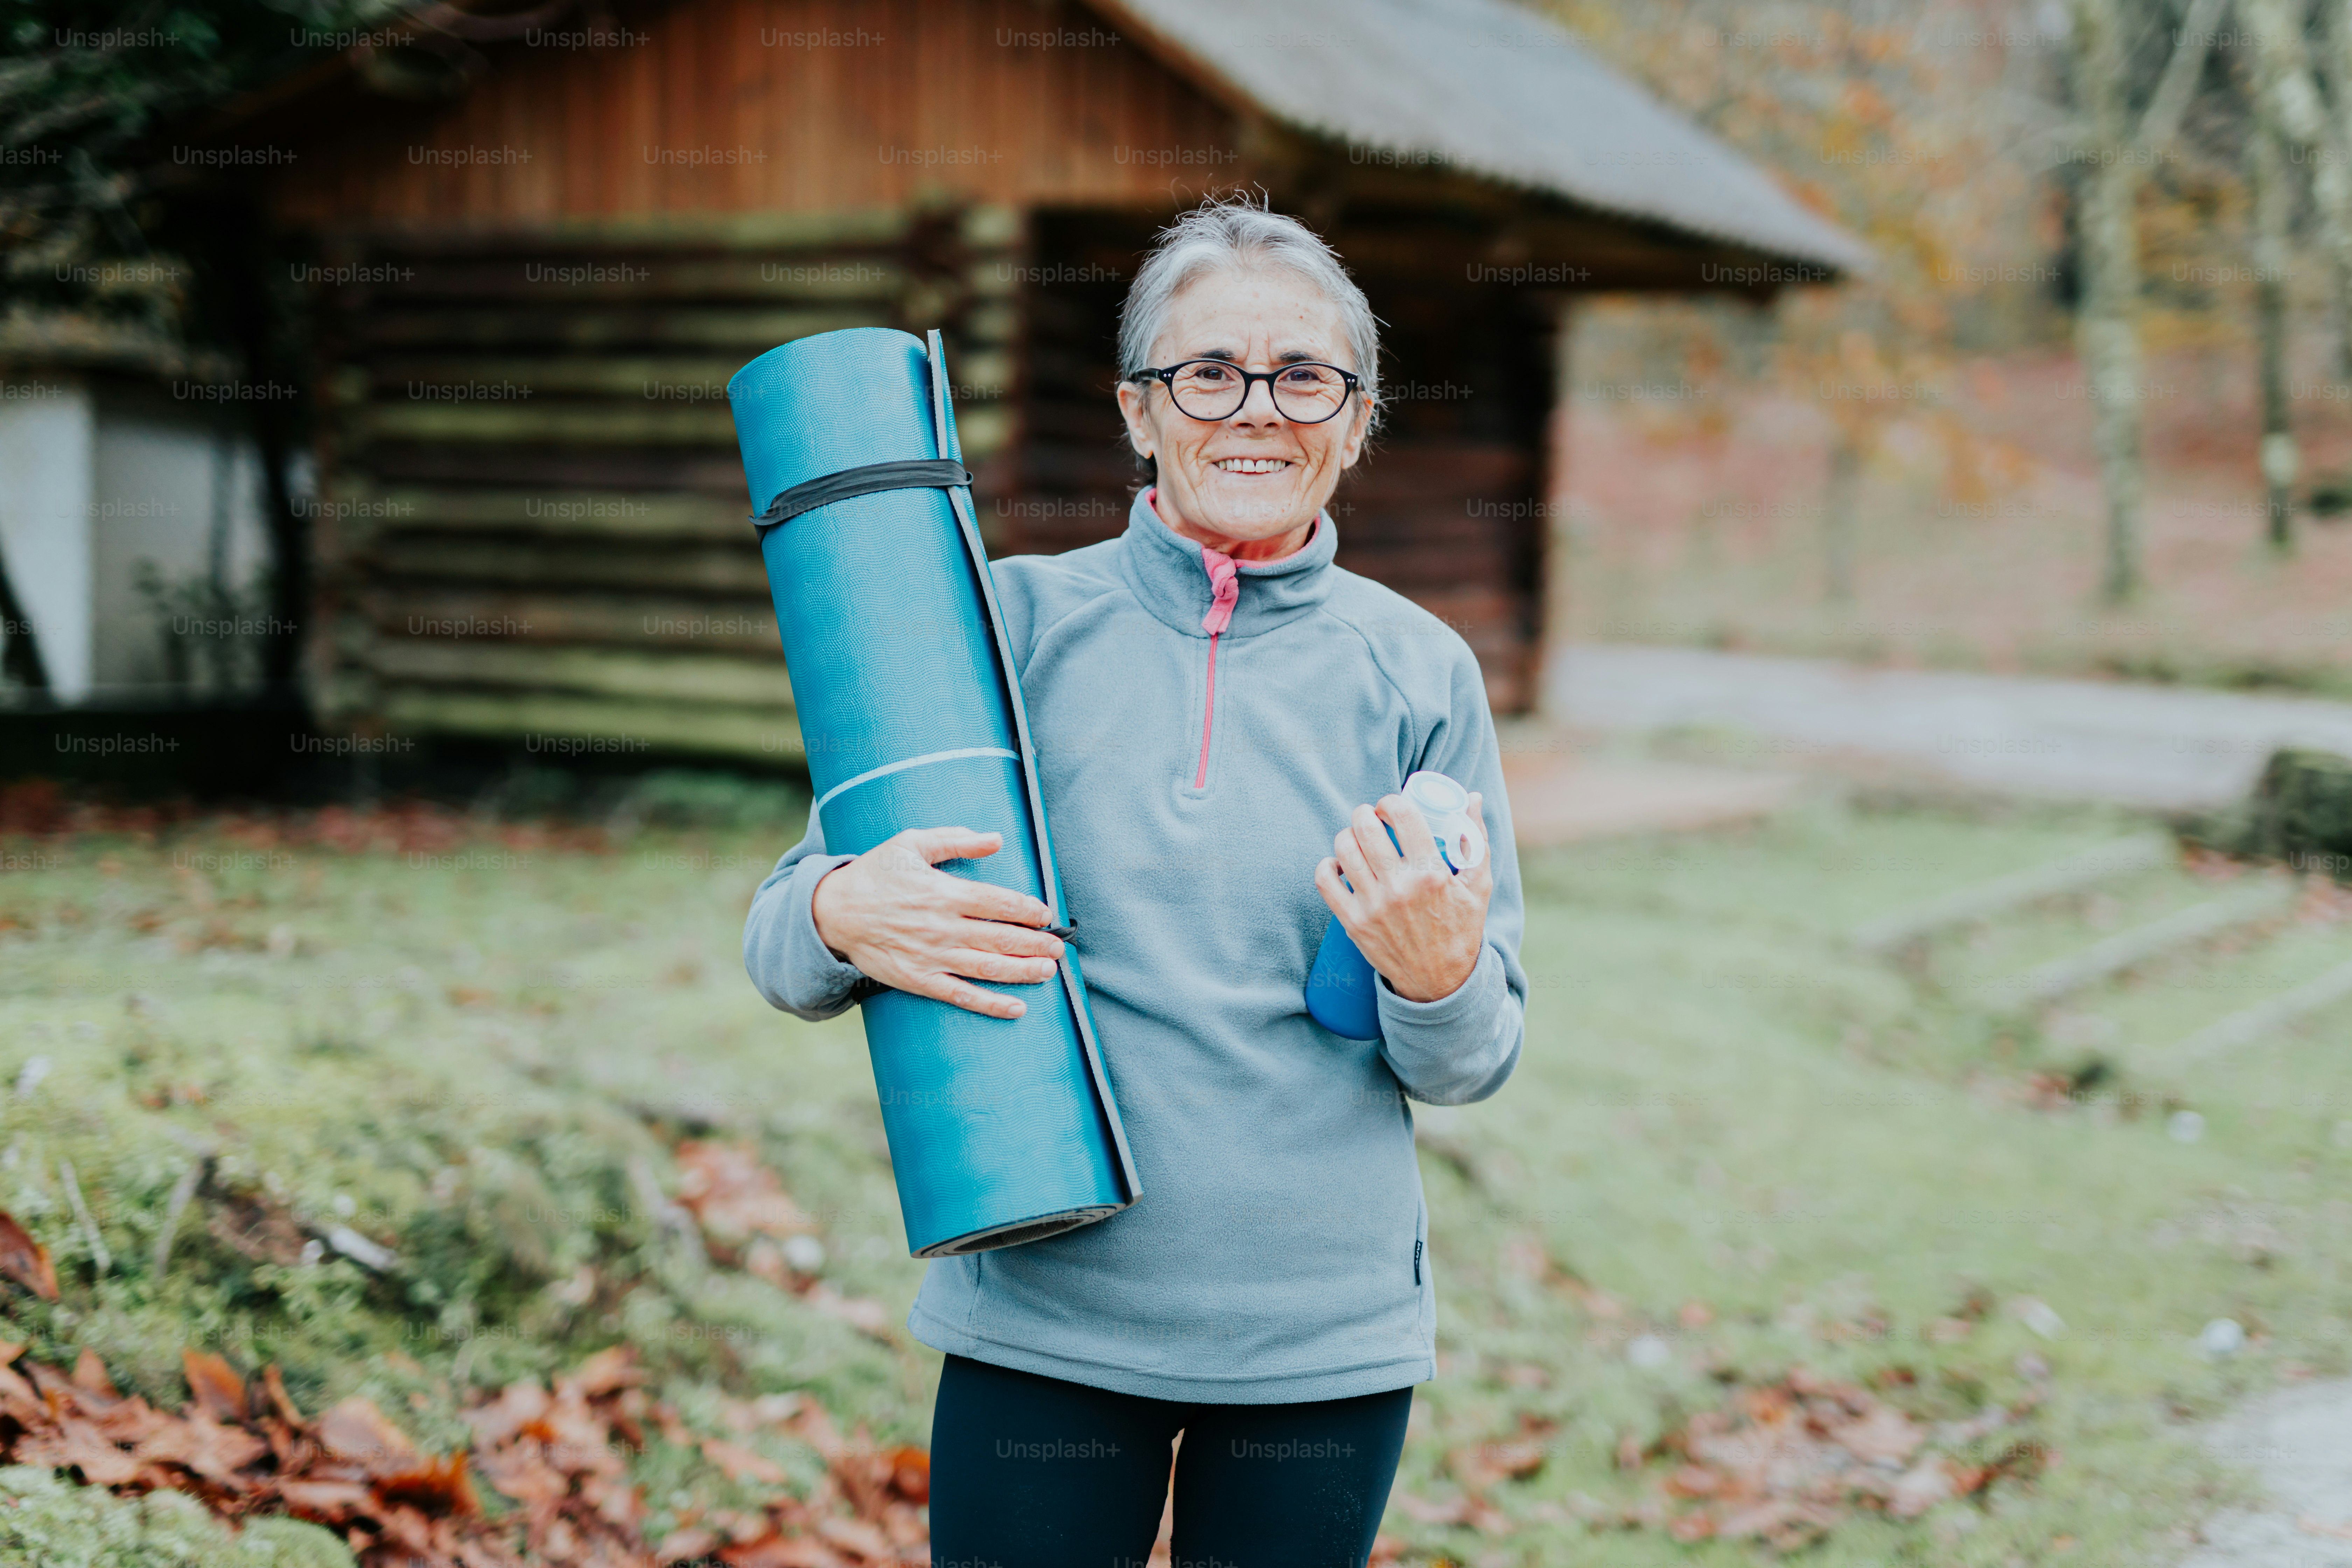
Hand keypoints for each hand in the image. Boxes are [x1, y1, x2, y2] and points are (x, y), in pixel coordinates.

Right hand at [809, 827, 1064, 1019]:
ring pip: (988, 968)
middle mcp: (942, 927)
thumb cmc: (875, 874)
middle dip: (1035, 944)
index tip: (1046, 914)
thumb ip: (955, 840)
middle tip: (1059, 947)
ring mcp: (932, 957)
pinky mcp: (920, 980)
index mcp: (943, 893)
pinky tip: (1016, 1008)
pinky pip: (961, 995)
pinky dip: (991, 1004)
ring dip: (1022, 971)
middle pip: (1000, 938)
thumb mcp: (911, 843)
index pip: (997, 902)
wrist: (832, 912)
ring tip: (1048, 971)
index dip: (1026, 909)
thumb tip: (996, 839)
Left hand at [1314, 792, 1491, 1004]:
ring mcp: (1373, 906)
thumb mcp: (1479, 885)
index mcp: (1432, 873)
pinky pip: (1325, 882)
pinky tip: (1339, 863)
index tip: (1391, 806)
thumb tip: (1472, 797)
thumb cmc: (1461, 929)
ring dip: (1347, 835)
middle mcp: (1399, 888)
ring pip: (1344, 849)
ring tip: (1356, 838)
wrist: (1440, 983)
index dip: (1391, 801)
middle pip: (1366, 828)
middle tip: (1370, 817)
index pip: (1402, 816)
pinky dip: (1327, 866)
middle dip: (1365, 813)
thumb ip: (1476, 838)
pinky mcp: (1354, 923)